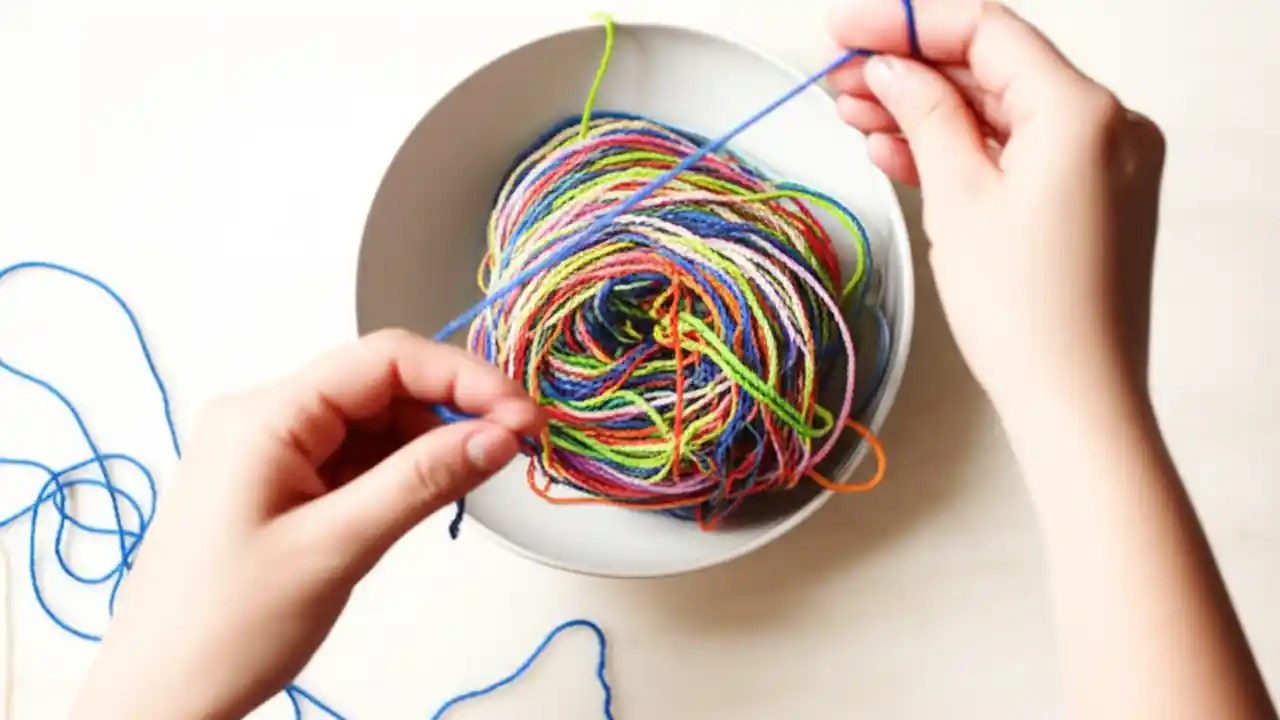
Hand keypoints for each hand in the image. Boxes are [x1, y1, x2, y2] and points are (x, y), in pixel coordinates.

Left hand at [73, 329, 543, 719]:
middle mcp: (265, 418)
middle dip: (453, 407)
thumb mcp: (337, 547)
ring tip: (477, 476)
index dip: (462, 378)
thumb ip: (422, 481)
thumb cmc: (224, 629)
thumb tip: (498, 435)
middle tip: (515, 445)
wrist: (160, 697)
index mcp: (265, 415)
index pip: (383, 360)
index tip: (522, 415)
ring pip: (374, 421)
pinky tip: (434, 490)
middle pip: (381, 384)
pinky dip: (402, 469)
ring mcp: (272, 451)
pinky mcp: (281, 484)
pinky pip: (357, 456)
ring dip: (431, 440)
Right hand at [828, 0, 1165, 418]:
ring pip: (1000, 112)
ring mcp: (1101, 162)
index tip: (845, 30)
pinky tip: (900, 153)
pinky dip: (961, 150)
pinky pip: (1016, 152)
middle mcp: (1107, 125)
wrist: (1074, 402)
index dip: (906, 22)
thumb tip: (891, 69)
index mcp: (1083, 111)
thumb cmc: (1027, 314)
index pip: (985, 31)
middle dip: (910, 71)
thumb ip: (925, 116)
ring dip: (928, 111)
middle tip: (838, 81)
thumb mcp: (958, 198)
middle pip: (992, 69)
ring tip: (856, 119)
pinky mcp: (1087, 198)